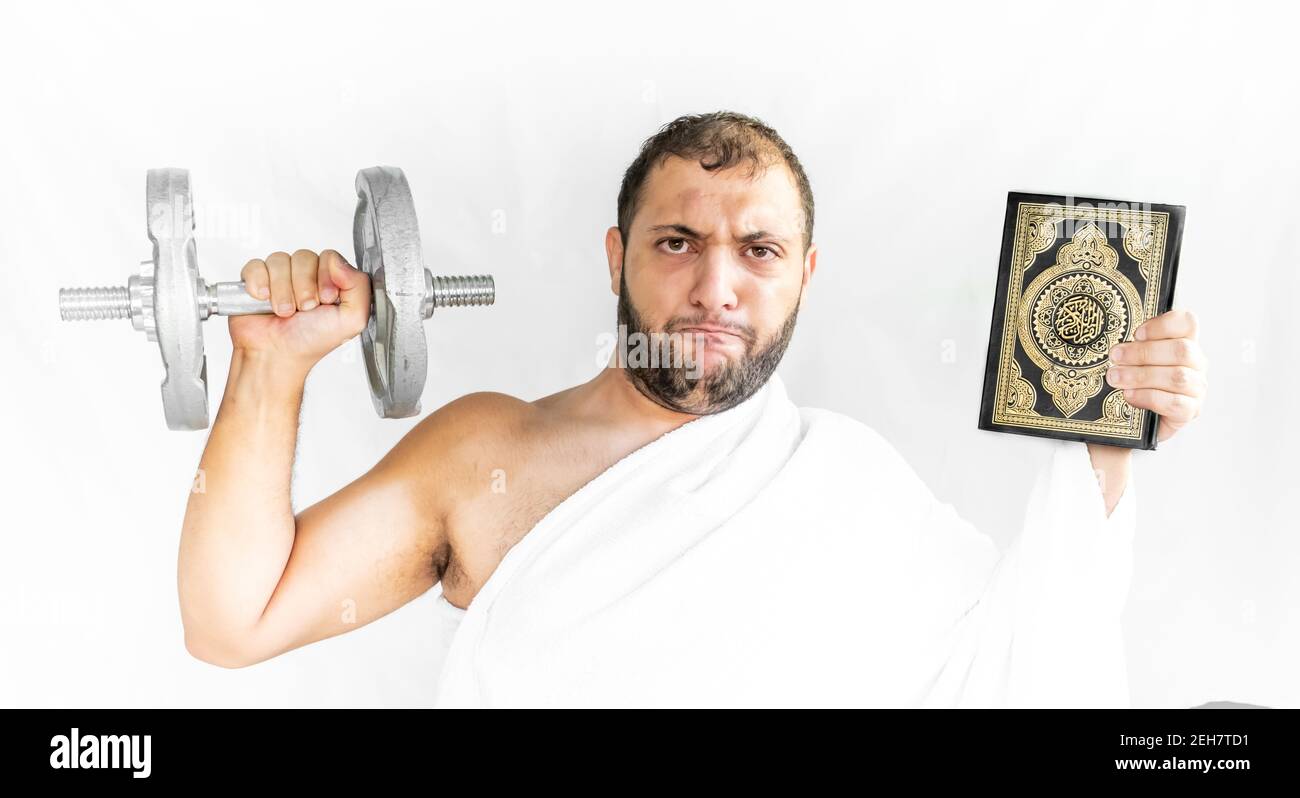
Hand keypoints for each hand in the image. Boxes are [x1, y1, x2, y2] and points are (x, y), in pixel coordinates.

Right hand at [228, 249, 369, 369]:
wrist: (278, 356)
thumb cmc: (312, 341)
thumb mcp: (352, 320)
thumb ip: (359, 286)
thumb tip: (339, 261)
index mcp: (330, 280)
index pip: (329, 257)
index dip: (325, 277)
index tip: (325, 300)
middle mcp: (306, 276)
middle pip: (304, 256)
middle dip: (304, 286)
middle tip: (304, 309)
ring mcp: (280, 276)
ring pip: (279, 260)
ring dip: (282, 290)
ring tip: (284, 311)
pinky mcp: (256, 279)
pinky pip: (256, 266)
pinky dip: (259, 284)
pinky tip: (263, 300)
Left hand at [1104, 309, 1207, 442]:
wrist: (1137, 422)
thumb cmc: (1134, 384)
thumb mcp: (1131, 361)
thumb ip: (1130, 347)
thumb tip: (1113, 343)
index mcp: (1184, 343)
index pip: (1187, 323)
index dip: (1163, 325)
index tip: (1137, 333)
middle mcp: (1195, 364)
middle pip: (1181, 350)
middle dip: (1144, 352)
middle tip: (1115, 356)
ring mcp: (1195, 389)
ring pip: (1177, 377)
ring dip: (1142, 375)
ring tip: (1115, 377)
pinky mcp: (1189, 411)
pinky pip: (1174, 403)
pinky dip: (1148, 397)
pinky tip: (1129, 396)